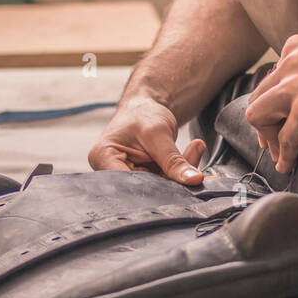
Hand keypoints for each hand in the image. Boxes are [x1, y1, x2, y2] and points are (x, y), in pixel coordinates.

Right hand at [88, 95, 204, 184]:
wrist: (146, 108)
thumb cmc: (142, 114)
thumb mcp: (158, 133)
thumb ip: (173, 160)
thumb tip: (194, 180)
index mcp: (104, 158)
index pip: (126, 185)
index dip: (153, 189)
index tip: (178, 182)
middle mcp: (112, 172)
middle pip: (144, 189)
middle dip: (172, 181)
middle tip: (194, 170)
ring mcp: (130, 178)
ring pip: (159, 188)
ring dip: (180, 173)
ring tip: (194, 149)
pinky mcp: (145, 180)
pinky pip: (166, 183)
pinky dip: (182, 171)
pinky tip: (193, 152)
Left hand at [244, 34, 297, 173]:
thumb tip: (278, 104)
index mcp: (296, 47)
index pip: (268, 80)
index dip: (271, 105)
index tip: (277, 120)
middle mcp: (291, 62)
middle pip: (259, 98)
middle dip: (266, 123)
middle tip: (275, 141)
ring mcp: (295, 87)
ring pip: (257, 116)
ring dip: (269, 138)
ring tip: (281, 152)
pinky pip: (283, 141)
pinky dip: (285, 156)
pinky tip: (289, 162)